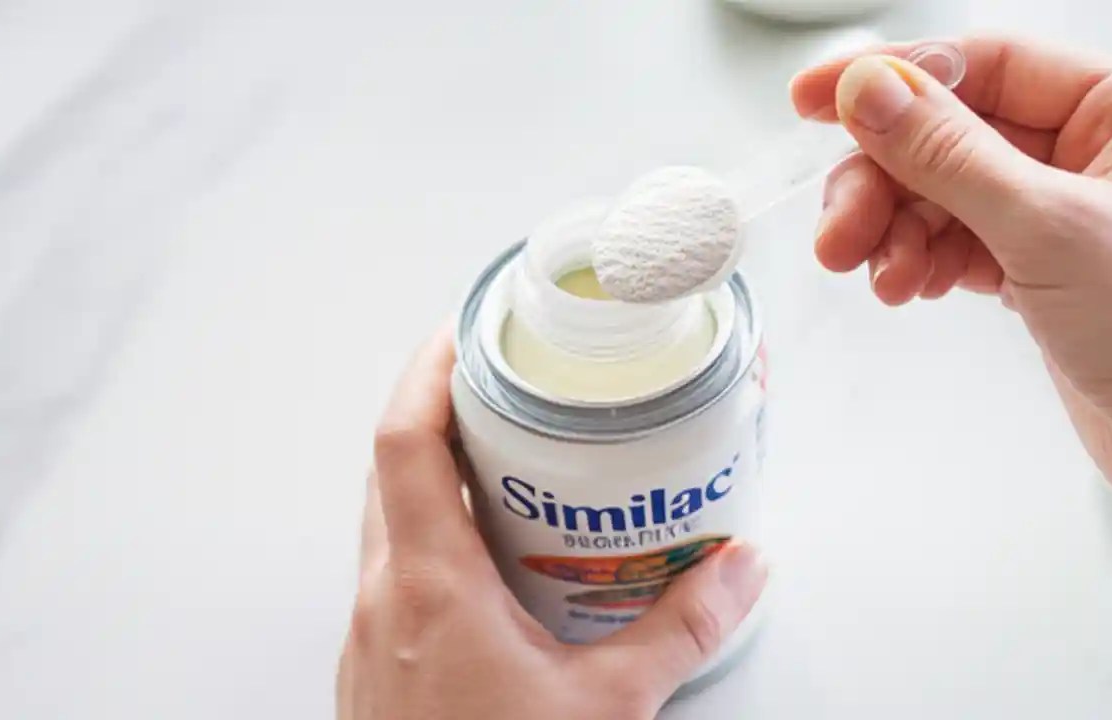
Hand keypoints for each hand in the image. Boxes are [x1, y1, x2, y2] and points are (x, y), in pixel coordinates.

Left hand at [337, 328, 768, 718]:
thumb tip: (741, 568)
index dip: (425, 371)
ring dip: (433, 480)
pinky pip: (393, 574)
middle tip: (500, 387)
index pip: (401, 442)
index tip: (463, 330)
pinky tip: (491, 567)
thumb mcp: (608, 709)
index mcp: (430, 586)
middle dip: (438, 414)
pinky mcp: (375, 669)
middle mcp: (384, 599)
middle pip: (389, 470)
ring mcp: (370, 636)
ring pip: (386, 522)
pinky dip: (431, 541)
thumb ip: (680, 631)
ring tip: (506, 466)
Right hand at [790, 37, 1111, 563]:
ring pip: (947, 195)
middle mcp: (1098, 156)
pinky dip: (922, 262)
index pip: (986, 65)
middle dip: (884, 180)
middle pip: (952, 135)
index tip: (815, 100)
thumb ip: (950, 155)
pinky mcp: (1048, 274)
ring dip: (895, 230)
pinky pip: (962, 245)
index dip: (894, 77)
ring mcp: (1069, 218)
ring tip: (880, 276)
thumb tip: (873, 91)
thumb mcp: (1051, 228)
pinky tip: (907, 286)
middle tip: (841, 231)